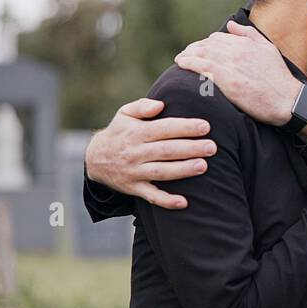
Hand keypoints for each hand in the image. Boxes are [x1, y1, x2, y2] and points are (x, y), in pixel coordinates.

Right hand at [85, 98, 214, 208]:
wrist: (94, 159)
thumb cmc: (120, 132)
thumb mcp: (124, 114)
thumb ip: (142, 106)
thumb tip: (160, 104)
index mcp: (136, 133)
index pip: (163, 129)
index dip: (184, 127)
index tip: (205, 126)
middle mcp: (135, 153)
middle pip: (166, 151)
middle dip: (190, 148)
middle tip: (212, 147)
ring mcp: (134, 172)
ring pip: (161, 172)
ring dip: (183, 170)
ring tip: (203, 166)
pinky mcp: (133, 188)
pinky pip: (151, 196)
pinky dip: (166, 201)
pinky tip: (184, 202)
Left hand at [174, 21, 301, 125]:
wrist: (287, 100)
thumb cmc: (279, 78)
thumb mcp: (268, 49)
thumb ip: (249, 35)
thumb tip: (230, 25)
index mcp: (246, 43)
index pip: (218, 38)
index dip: (207, 43)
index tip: (201, 50)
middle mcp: (237, 51)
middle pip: (207, 45)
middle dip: (194, 48)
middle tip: (186, 55)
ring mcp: (231, 66)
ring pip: (202, 54)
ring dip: (187, 55)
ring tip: (180, 60)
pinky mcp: (226, 82)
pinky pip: (202, 68)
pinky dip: (189, 64)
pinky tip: (182, 65)